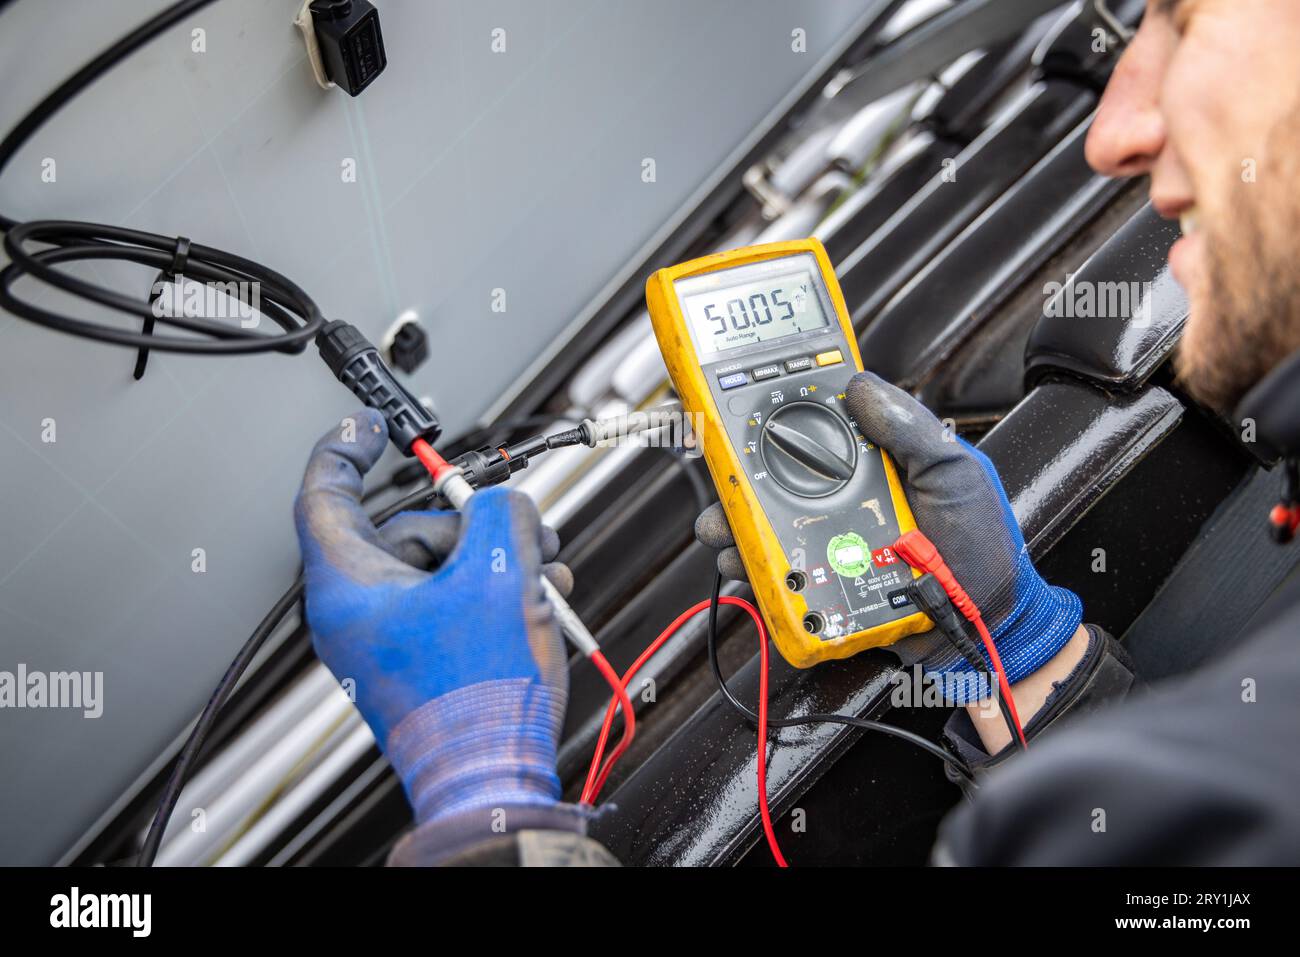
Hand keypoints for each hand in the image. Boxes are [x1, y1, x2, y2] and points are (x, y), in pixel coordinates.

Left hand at [294, 409, 572, 823]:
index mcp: (349, 588)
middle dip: (474, 523)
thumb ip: (499, 514)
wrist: (493, 778)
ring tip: (546, 574)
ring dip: (498, 560)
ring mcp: (389, 640)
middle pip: (408, 531)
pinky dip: (493, 594)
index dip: (346, 448)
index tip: (370, 424)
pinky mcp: (420, 661)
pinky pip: (451, 603)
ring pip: (441, 568)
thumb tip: (504, 506)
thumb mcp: (499, 575)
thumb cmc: (479, 696)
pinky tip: (538, 602)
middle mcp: (359, 614)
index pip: (325, 495)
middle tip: (525, 528)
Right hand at [695, 371, 1080, 701]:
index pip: (811, 434)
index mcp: (867, 466)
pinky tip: (745, 568)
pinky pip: (775, 580)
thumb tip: (859, 385)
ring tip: (724, 533)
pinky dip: (752, 574)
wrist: (986, 625)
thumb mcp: (954, 472)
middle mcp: (839, 502)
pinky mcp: (821, 589)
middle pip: (770, 483)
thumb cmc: (981, 546)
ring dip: (732, 528)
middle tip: (721, 483)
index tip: (737, 413)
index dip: (771, 421)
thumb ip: (910, 427)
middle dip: (733, 481)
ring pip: (761, 531)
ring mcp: (827, 546)